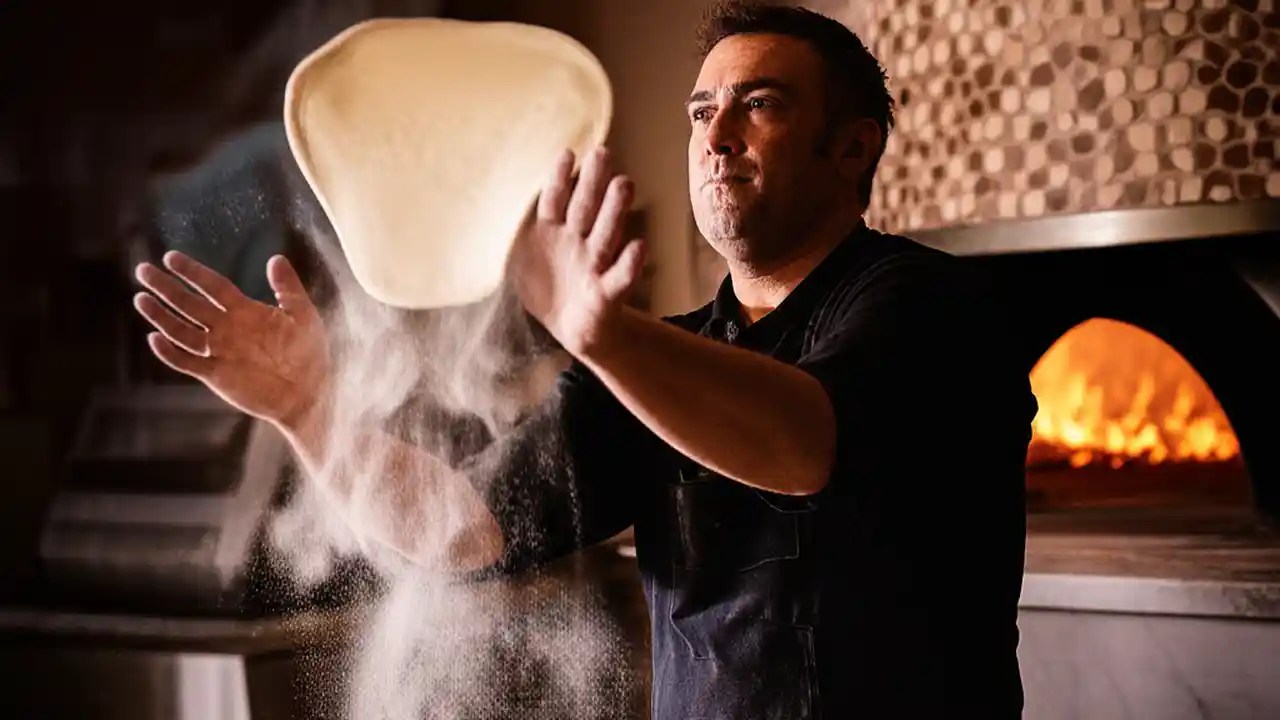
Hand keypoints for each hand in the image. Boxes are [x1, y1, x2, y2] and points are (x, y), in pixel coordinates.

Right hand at [133, 251, 329, 429]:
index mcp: (245, 311)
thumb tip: (276, 258)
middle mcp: (227, 328)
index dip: (192, 272)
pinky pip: (188, 362)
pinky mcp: (216, 375)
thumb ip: (288, 287)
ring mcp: (219, 351)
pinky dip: (171, 352)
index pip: (212, 285)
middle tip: (143, 271)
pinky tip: (155, 338)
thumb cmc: (309, 354)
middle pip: (190, 304)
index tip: (171, 258)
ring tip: (141, 298)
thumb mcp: (302, 315)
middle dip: (166, 288)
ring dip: (162, 316)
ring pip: (182, 331)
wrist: (308, 392)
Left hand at [509, 147, 645, 357]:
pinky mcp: (608, 293)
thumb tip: (473, 210)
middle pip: (584, 208)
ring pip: (605, 234)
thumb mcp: (517, 262)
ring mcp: (594, 266)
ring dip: (614, 210)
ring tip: (623, 184)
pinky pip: (621, 277)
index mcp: (553, 232)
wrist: (572, 329)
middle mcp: (577, 243)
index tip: (566, 153)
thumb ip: (507, 237)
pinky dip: (630, 263)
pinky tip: (638, 246)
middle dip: (592, 182)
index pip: (555, 199)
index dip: (559, 178)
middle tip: (603, 153)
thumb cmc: (546, 288)